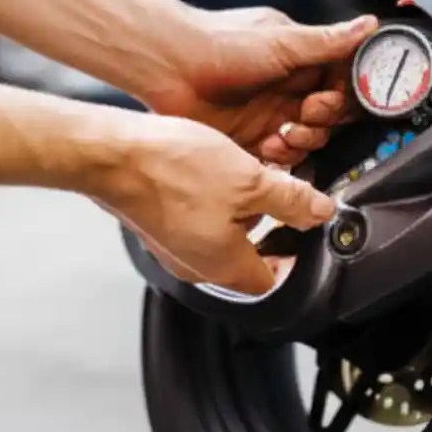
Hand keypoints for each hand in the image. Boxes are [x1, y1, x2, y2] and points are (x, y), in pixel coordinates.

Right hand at [97, 113, 334, 293]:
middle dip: (270, 227)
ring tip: (249, 175)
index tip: (304, 223)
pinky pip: (197, 223)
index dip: (296, 252)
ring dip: (242, 211)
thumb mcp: (250, 181)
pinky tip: (215, 172)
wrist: (111, 153)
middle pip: (250, 259)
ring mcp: (174, 249)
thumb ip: (292, 200)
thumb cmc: (172, 170)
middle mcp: (198, 268)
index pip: (276, 278)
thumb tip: (321, 212)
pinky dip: (213, 203)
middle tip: (281, 194)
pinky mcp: (158, 227)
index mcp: (225, 268)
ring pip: (224, 237)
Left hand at [141, 8, 377, 164]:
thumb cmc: (220, 42)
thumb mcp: (282, 41)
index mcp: (300, 61)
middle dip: (321, 120)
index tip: (333, 99)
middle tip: (306, 113)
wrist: (169, 65)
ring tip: (284, 133)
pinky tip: (269, 147)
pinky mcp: (250, 139)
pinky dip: (280, 156)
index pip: (340, 84)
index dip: (343, 96)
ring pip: (306, 140)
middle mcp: (287, 89)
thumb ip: (327, 42)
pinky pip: (279, 157)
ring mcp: (269, 115)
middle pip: (327, 118)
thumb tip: (369, 26)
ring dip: (302, 141)